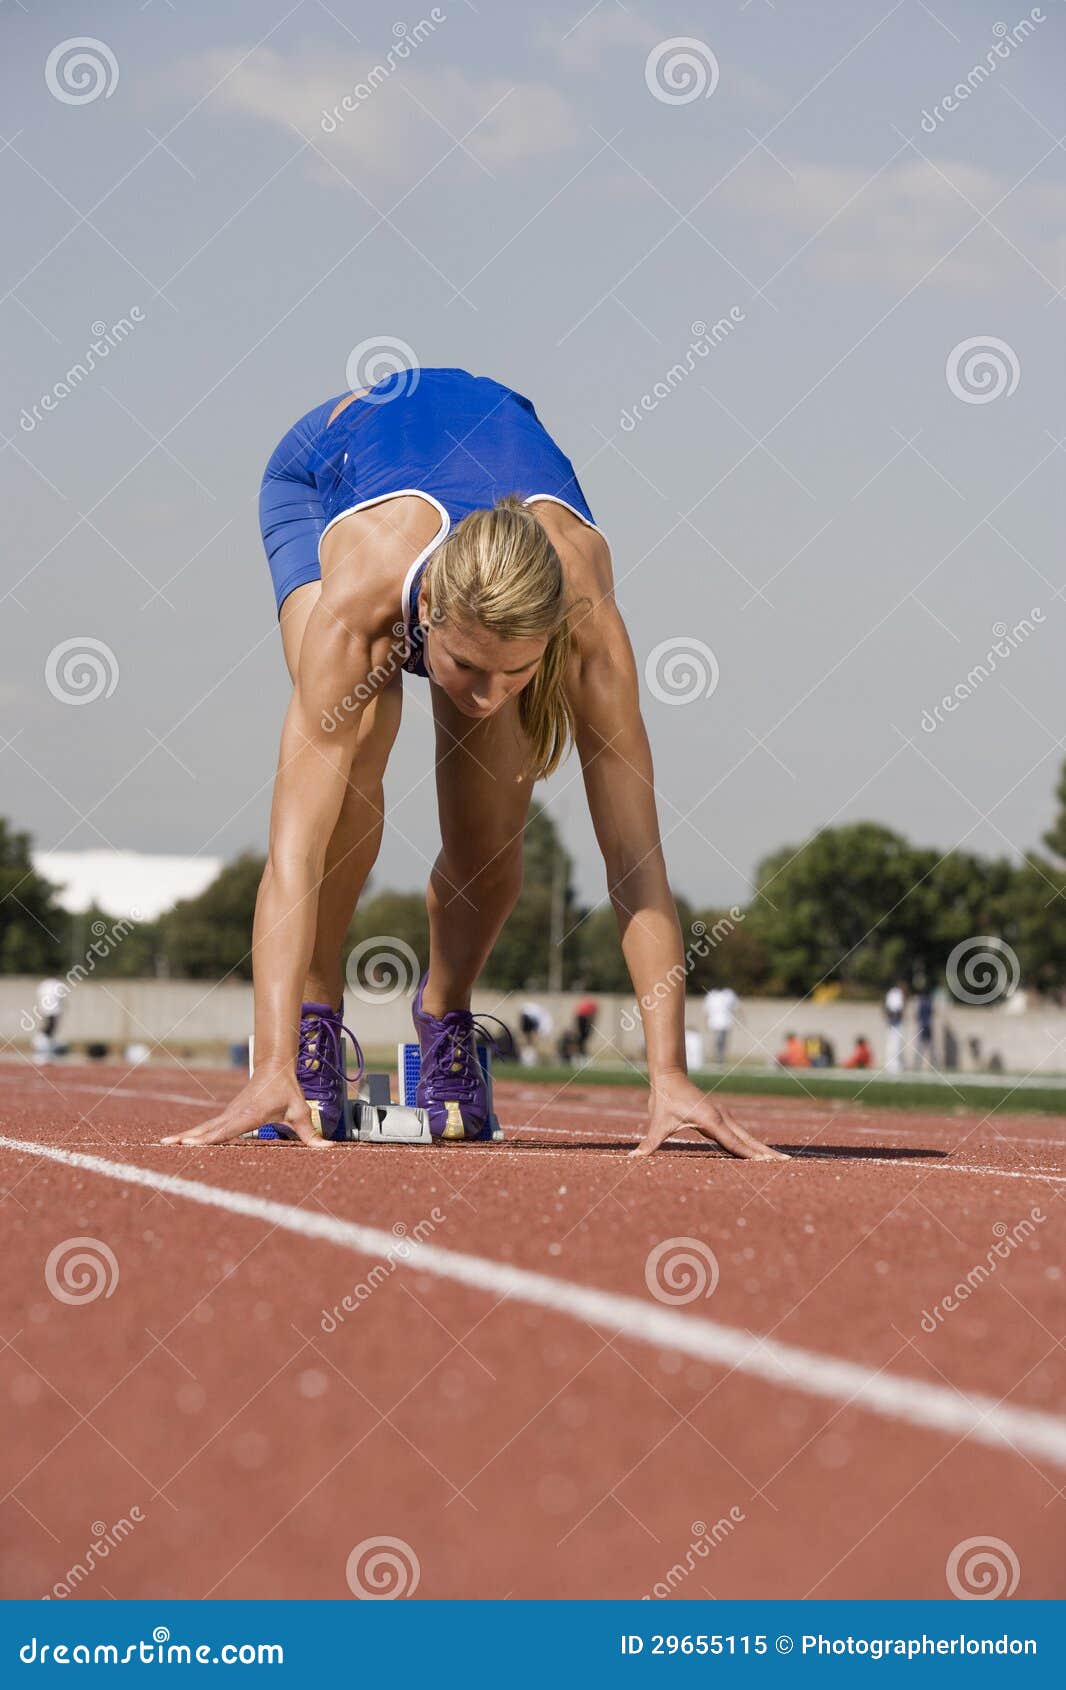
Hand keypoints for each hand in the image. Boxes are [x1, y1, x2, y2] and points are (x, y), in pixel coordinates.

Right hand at [162, 1066, 328, 1147]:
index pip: (227, 1129)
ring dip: (186, 1136)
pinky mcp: (227, 1114)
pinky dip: (194, 1133)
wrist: (274, 1066)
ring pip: (205, 1127)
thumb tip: (329, 1149)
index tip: (191, 1143)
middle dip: (189, 1138)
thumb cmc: (287, 1090)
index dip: (210, 1138)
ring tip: (165, 1144)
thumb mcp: (301, 1111)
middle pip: (208, 1129)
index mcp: (249, 1114)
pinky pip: (208, 1126)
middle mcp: (234, 1114)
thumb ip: (312, 1133)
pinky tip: (181, 1141)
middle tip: (169, 1145)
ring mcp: (228, 1113)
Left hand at [631, 1071, 788, 1160]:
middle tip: (787, 1164)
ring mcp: (723, 1118)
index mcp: (711, 1120)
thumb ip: (648, 1144)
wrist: (670, 1077)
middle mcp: (722, 1118)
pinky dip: (752, 1145)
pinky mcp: (721, 1119)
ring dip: (763, 1149)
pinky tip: (758, 1154)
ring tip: (780, 1161)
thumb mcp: (657, 1123)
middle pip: (749, 1140)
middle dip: (766, 1153)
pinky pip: (740, 1135)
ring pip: (747, 1137)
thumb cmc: (664, 1100)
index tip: (766, 1164)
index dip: (750, 1155)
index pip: (733, 1143)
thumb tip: (632, 1158)